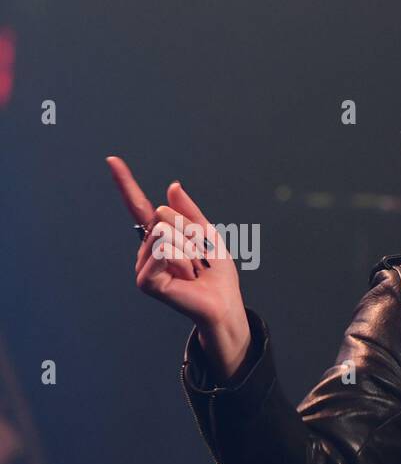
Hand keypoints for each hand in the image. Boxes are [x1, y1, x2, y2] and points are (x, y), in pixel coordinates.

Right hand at [108, 156, 251, 377]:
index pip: (140, 207)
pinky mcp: (146, 280)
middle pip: (163, 215)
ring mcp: (144, 265)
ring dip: (189, 250)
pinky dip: (182, 260)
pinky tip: (186, 277)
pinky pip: (162, 250)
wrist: (224, 302)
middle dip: (190, 233)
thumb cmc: (217, 274)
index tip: (112, 160)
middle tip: (198, 258)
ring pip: (164, 232)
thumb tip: (172, 186)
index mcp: (160, 237)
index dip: (126, 183)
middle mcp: (148, 249)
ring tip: (193, 270)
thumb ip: (190, 212)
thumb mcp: (208, 235)